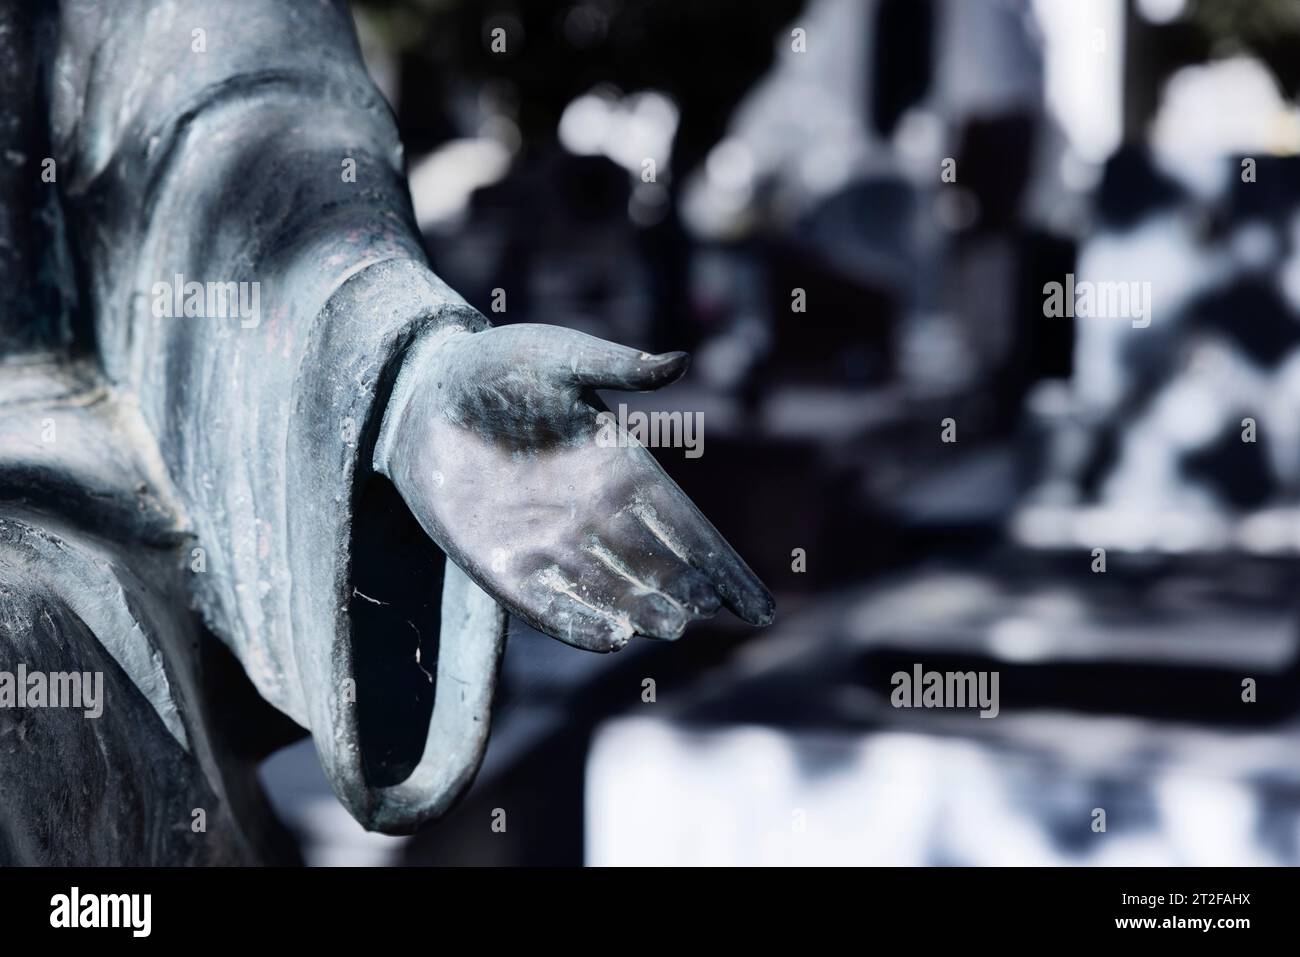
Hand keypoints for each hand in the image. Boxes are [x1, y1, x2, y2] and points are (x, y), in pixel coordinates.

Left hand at [375, 323, 773, 650]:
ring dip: (637, 610)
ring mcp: (549, 545)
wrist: (421, 391)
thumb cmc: (496, 364)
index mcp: (623, 472)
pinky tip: (606, 637)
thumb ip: (615, 366)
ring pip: (606, 591)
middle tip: (698, 609)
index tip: (758, 607)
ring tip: (665, 624)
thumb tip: (678, 360)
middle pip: (654, 567)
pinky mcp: (499, 564)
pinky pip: (543, 604)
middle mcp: (595, 518)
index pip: (687, 529)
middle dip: (680, 592)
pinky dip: (574, 621)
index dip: (723, 567)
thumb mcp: (558, 357)